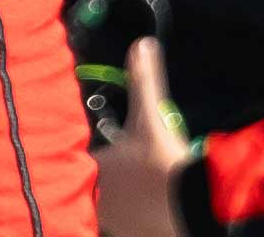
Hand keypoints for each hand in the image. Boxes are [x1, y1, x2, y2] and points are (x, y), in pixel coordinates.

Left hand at [91, 32, 192, 236]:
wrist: (190, 204)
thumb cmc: (164, 159)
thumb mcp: (152, 116)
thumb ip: (144, 80)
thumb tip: (142, 45)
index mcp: (94, 168)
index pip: (73, 159)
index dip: (79, 154)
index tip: (101, 152)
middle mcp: (94, 199)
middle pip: (86, 186)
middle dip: (97, 178)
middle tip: (121, 171)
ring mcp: (111, 222)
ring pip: (102, 208)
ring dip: (112, 200)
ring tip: (132, 189)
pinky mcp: (128, 236)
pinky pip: (120, 227)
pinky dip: (128, 220)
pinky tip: (142, 209)